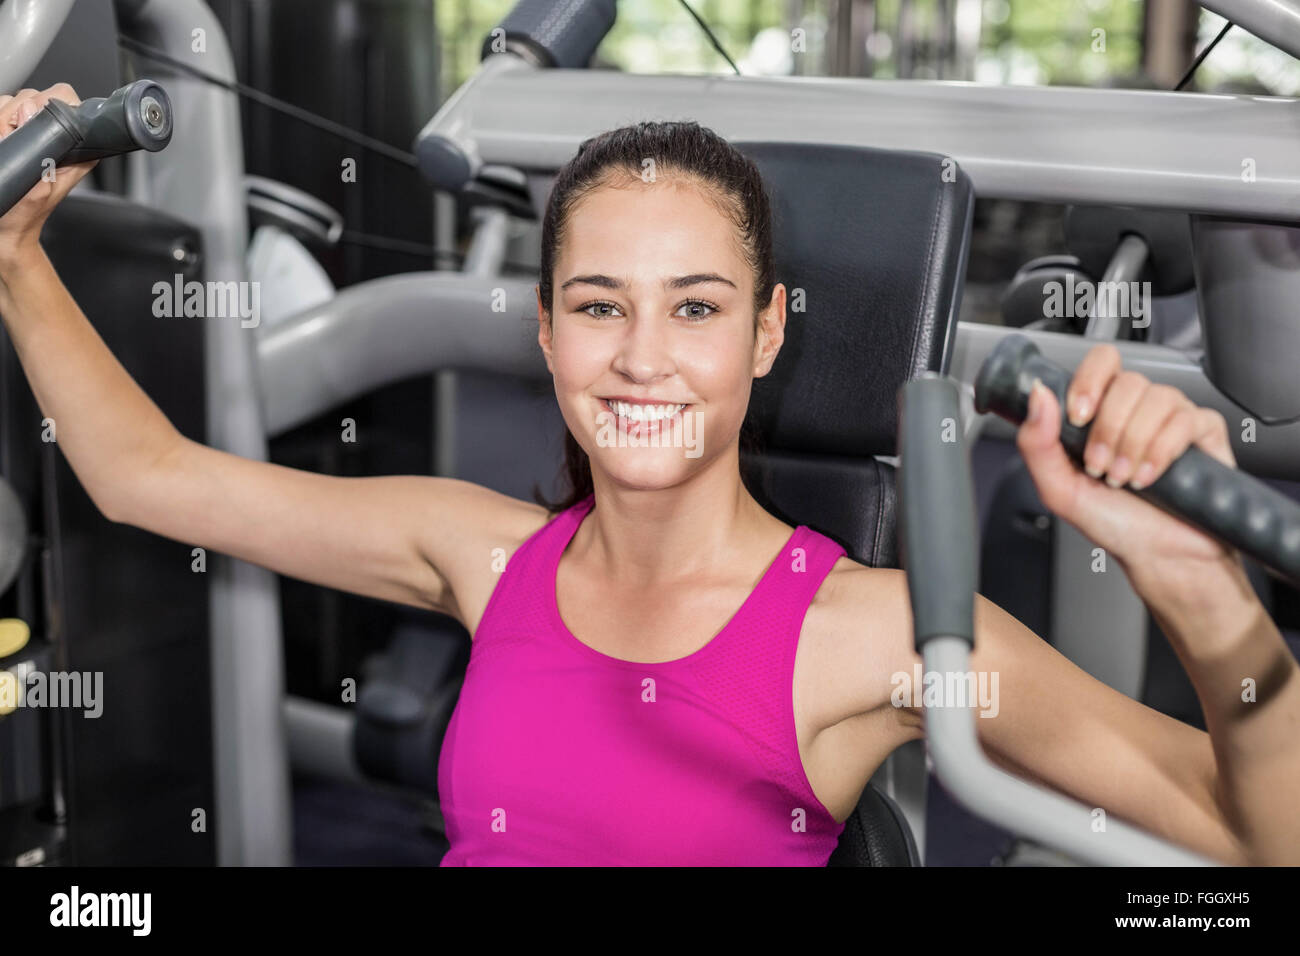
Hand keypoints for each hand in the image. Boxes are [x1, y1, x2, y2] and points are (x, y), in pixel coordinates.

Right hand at [0, 84, 97, 265]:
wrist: (5, 230)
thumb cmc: (24, 215)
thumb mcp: (37, 190)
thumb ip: (38, 153)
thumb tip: (30, 113)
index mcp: (74, 148)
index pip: (67, 100)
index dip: (46, 101)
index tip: (27, 121)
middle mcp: (55, 137)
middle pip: (33, 96)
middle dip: (14, 111)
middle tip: (8, 136)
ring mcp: (31, 134)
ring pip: (12, 102)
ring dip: (1, 117)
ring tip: (2, 142)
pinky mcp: (11, 136)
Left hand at [1016, 343, 1245, 594]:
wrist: (1158, 557)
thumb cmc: (1113, 523)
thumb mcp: (1059, 488)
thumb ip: (1037, 442)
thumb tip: (1037, 394)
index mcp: (1103, 411)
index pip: (1101, 362)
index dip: (1089, 382)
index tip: (1078, 417)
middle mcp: (1139, 408)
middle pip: (1127, 381)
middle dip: (1108, 429)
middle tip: (1100, 466)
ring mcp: (1173, 417)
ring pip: (1157, 398)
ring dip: (1133, 444)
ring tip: (1124, 478)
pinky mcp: (1205, 432)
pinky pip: (1186, 420)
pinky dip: (1162, 451)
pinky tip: (1150, 477)